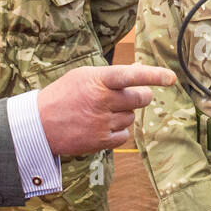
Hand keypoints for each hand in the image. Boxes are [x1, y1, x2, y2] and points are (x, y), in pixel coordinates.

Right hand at [38, 64, 175, 154]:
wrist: (39, 125)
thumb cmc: (62, 96)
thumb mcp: (83, 77)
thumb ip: (111, 75)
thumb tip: (138, 70)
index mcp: (96, 81)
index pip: (130, 75)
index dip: (153, 75)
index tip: (171, 77)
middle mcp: (101, 101)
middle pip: (140, 98)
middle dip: (141, 96)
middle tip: (131, 96)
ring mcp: (102, 122)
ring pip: (131, 117)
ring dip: (124, 114)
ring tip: (102, 113)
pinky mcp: (101, 141)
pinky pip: (124, 135)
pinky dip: (118, 131)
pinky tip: (101, 126)